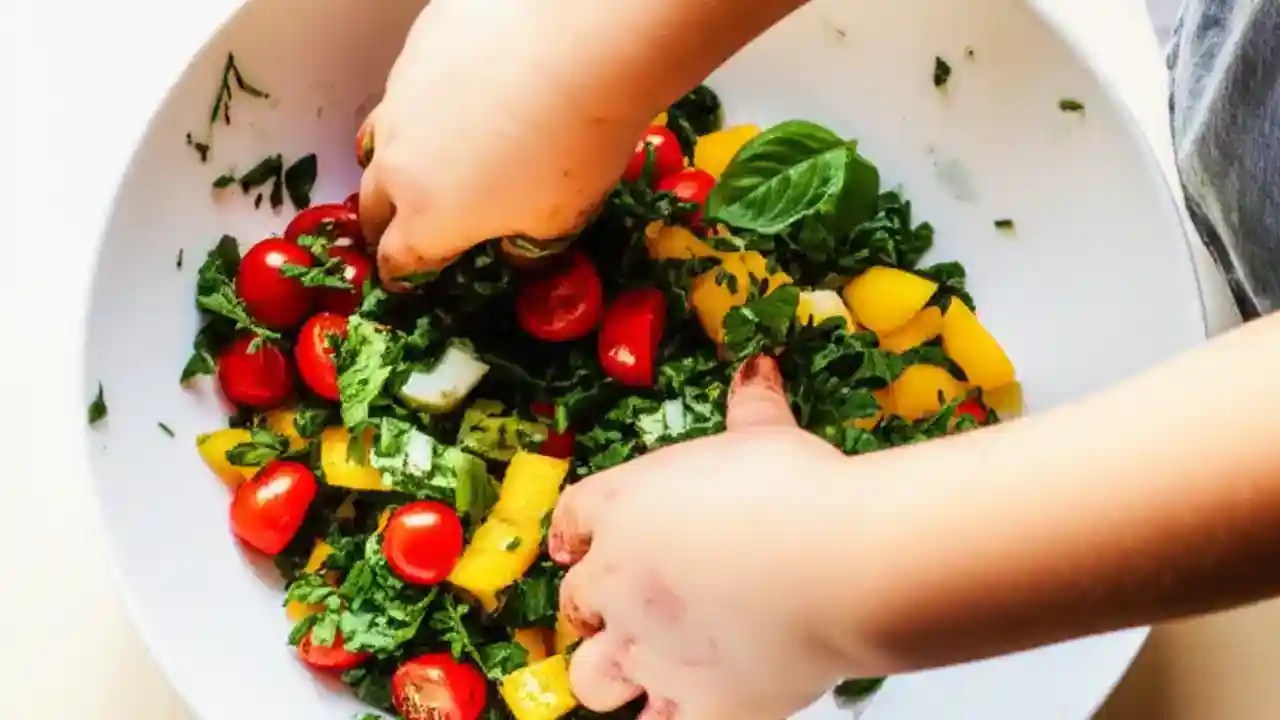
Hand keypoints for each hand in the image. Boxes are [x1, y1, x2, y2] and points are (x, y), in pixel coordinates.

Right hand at [358, 0, 659, 285]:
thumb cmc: (573, 148)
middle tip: (409, 226)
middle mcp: (398, 159)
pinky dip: (428, 101)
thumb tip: (509, 249)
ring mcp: (399, 96)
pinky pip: (409, 86)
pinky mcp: (416, 46)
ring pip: (381, 138)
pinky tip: (467, 93)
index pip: (397, 260)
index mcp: (427, 217)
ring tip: (428, 158)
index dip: (403, 277)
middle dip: (388, 222)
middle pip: (373, 202)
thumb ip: (523, 247)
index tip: (409, 280)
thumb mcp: (560, 221)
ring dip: (399, 158)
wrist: (581, 41)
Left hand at [549, 356, 857, 718]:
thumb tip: (757, 369)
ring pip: (591, 678)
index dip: (575, 536)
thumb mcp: (765, 435)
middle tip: (627, 606)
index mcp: (623, 508)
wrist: (835, 562)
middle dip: (595, 607)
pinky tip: (681, 713)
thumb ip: (750, 405)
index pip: (571, 521)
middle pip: (576, 602)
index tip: (580, 544)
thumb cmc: (795, 492)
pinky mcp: (694, 706)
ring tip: (639, 668)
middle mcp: (618, 581)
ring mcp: (648, 651)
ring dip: (609, 672)